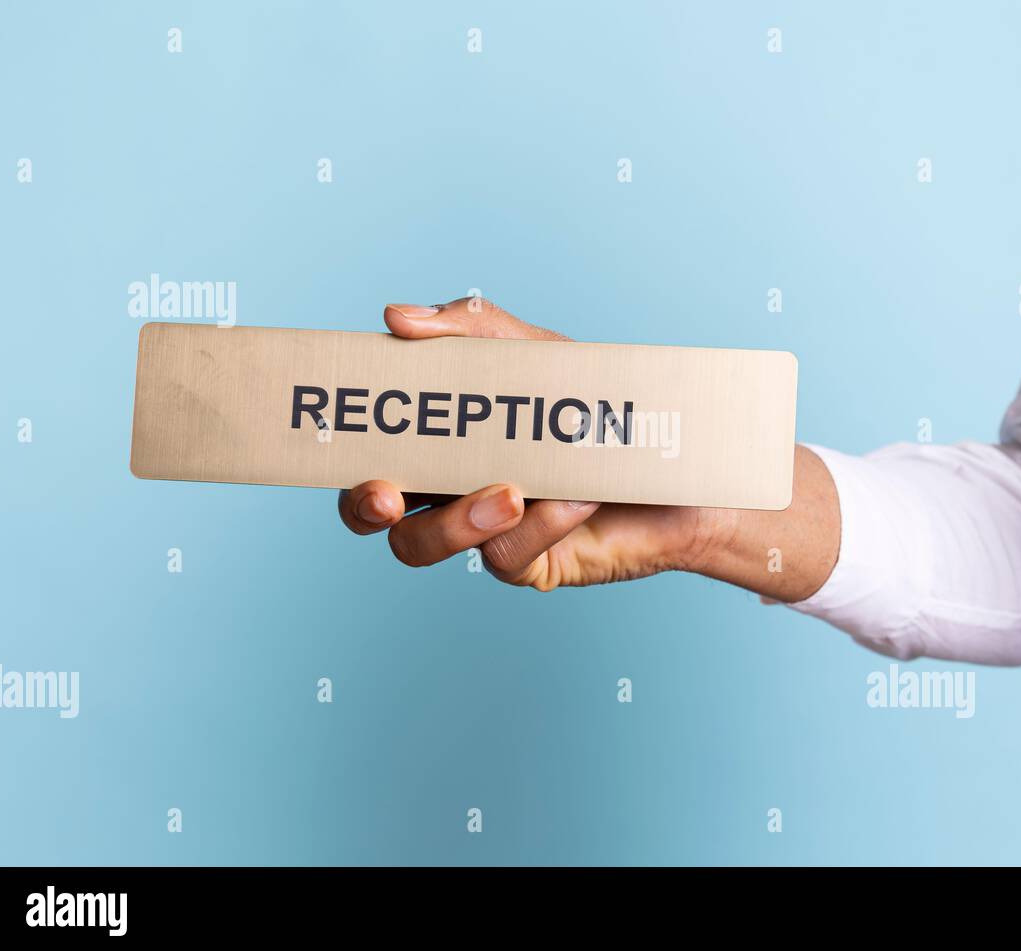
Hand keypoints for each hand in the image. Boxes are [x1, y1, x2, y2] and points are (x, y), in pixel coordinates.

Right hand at [338, 297, 840, 599]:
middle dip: (367, 505)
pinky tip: (574, 493)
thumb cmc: (600, 405)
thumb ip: (473, 331)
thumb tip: (397, 316)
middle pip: (371, 515)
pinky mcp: (528, 564)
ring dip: (456, 519)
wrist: (682, 461)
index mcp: (438, 439)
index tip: (338, 437)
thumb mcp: (540, 356)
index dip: (338, 453)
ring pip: (422, 547)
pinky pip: (502, 556)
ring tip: (510, 490)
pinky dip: (536, 522)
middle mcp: (447, 489)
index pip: (365, 450)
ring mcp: (484, 533)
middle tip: (389, 491)